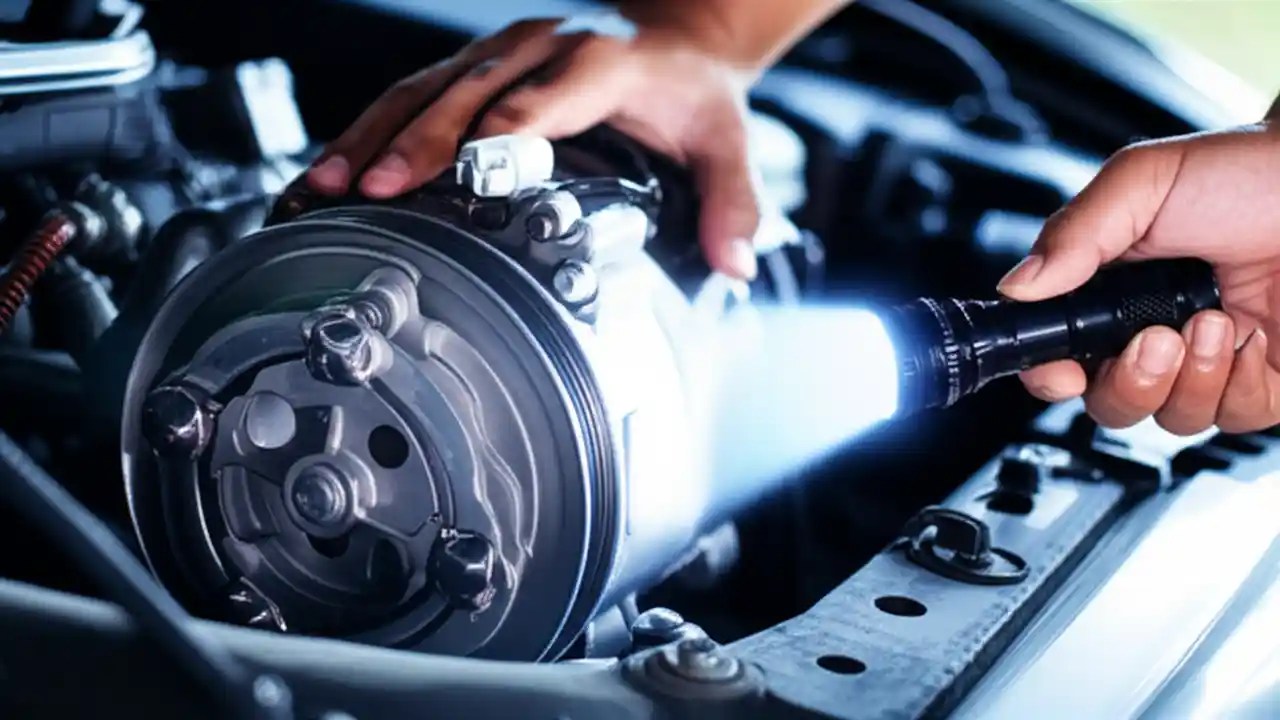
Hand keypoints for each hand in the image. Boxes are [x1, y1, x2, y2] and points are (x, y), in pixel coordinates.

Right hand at [304, 17, 761, 278]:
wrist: (677, 32)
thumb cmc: (693, 89)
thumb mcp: (729, 141)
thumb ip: (733, 202)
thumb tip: (731, 263)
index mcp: (605, 64)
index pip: (550, 94)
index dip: (507, 126)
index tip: (468, 166)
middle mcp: (545, 48)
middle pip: (471, 88)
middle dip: (420, 139)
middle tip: (374, 187)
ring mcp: (505, 51)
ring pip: (429, 84)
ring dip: (377, 131)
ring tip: (329, 180)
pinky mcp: (481, 64)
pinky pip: (420, 89)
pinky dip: (377, 125)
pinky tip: (340, 161)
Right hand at [999, 121, 1279, 434]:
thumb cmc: (1255, 172)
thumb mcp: (1145, 182)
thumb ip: (1073, 232)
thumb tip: (1018, 285)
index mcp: (1118, 288)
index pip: (1061, 352)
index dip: (1051, 373)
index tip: (1061, 371)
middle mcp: (1159, 328)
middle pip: (1108, 400)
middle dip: (1126, 382)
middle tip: (1152, 340)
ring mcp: (1212, 360)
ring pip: (1168, 417)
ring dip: (1187, 378)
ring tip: (1214, 322)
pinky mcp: (1264, 383)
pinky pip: (1230, 419)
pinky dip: (1235, 386)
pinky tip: (1250, 337)